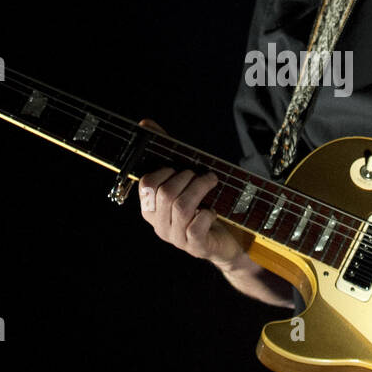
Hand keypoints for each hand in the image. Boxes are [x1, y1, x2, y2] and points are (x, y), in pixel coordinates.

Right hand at [135, 119, 243, 272]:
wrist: (226, 239)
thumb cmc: (202, 204)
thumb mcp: (185, 179)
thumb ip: (165, 152)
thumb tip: (145, 124)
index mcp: (151, 208)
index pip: (146, 184)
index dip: (164, 170)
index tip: (179, 168)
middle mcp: (159, 224)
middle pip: (165, 193)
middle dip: (187, 177)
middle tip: (201, 175)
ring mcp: (176, 238)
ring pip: (181, 207)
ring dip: (200, 188)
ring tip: (211, 182)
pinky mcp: (195, 247)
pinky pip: (196, 226)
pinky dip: (207, 213)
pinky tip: (213, 210)